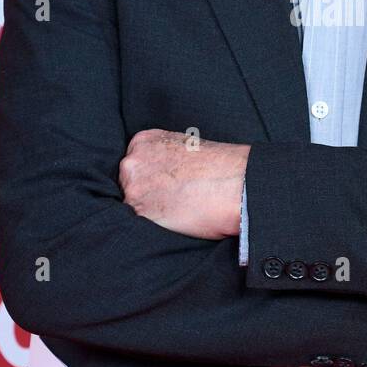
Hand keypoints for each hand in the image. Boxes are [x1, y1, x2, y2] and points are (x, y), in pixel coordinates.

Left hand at [119, 129, 249, 237]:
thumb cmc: (221, 167)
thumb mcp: (185, 147)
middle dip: (146, 194)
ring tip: (177, 211)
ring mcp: (133, 186)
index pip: (134, 166)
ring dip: (150, 211)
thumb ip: (162, 157)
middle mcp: (132, 161)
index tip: (165, 187)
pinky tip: (176, 221)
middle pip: (128, 185)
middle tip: (172, 201)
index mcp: (143, 141)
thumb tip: (158, 176)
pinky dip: (155, 225)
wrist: (238, 184)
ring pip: (132, 205)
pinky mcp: (140, 212)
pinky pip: (139, 224)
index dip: (150, 180)